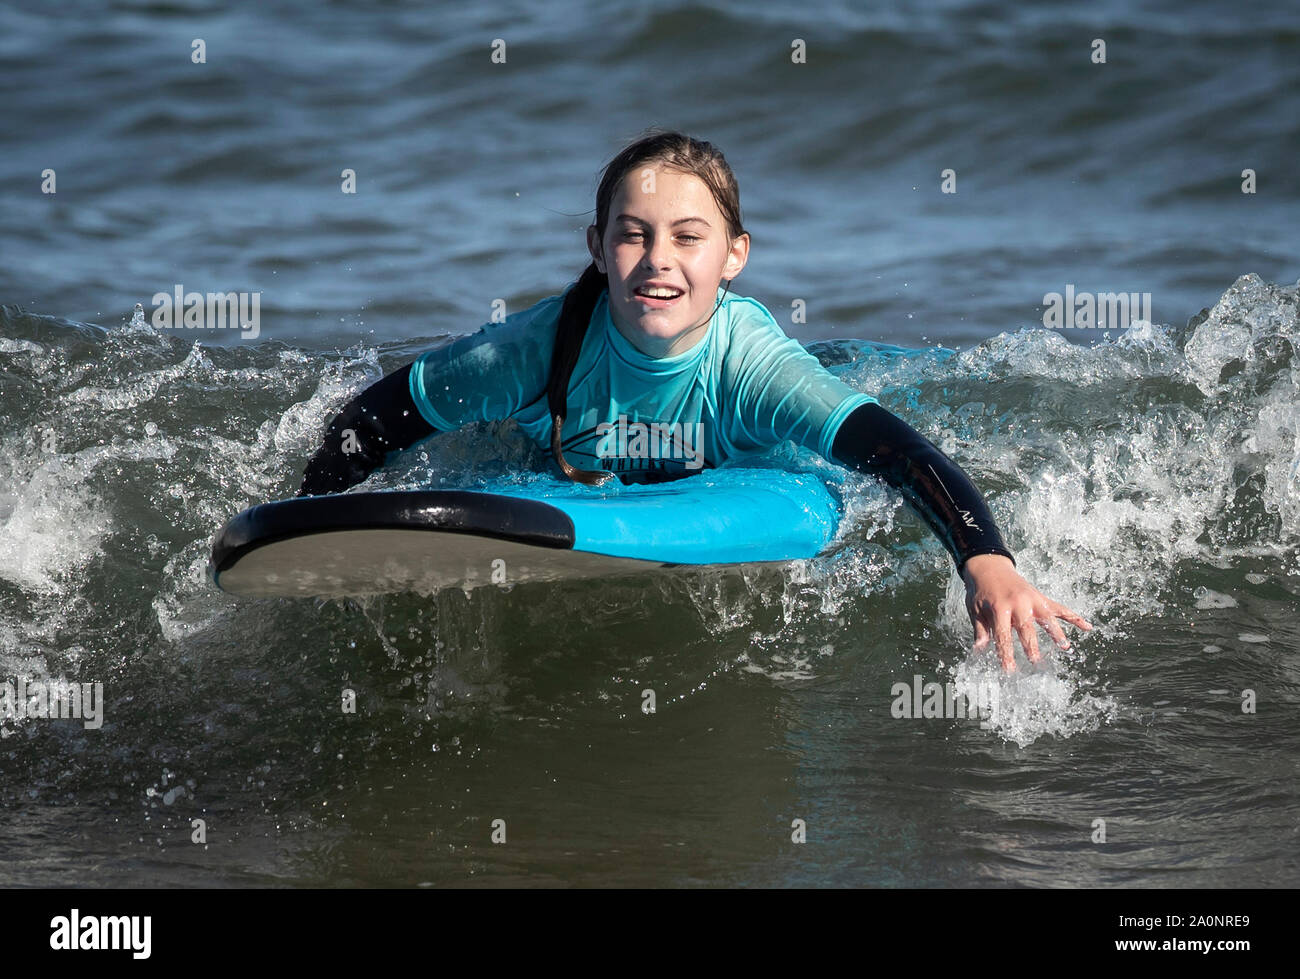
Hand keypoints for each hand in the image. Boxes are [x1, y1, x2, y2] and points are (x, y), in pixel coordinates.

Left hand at [961, 553, 1091, 671]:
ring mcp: (1032, 600)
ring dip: (1056, 632)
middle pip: (1027, 628)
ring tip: (1064, 647)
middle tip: (1036, 662)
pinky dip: (1074, 617)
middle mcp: (1018, 603)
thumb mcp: (974, 610)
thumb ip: (980, 630)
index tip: (1009, 670)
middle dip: (1032, 646)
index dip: (1006, 654)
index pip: (1003, 635)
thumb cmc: (980, 591)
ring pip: (1047, 617)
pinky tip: (1087, 627)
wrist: (989, 566)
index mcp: (998, 608)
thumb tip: (979, 651)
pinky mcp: (1040, 598)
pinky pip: (1060, 608)